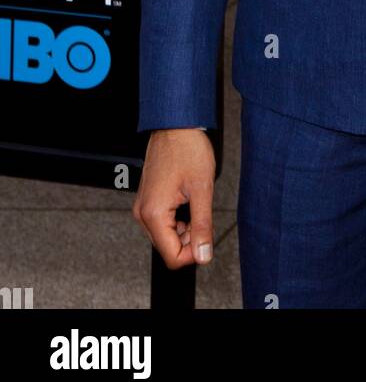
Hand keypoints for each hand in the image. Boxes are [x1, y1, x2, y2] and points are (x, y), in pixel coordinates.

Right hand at [132, 128, 215, 268]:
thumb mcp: (202, 189)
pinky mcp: (147, 199)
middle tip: (203, 214)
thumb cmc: (186, 148)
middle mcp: (143, 213)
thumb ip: (202, 226)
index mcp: (154, 213)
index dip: (193, 253)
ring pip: (166, 235)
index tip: (206, 237)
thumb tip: (204, 254)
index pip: (172, 257)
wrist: (175, 124)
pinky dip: (178, 218)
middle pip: (168, 247)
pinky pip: (162, 221)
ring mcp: (143, 206)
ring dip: (185, 228)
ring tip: (196, 203)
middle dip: (189, 239)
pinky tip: (187, 200)